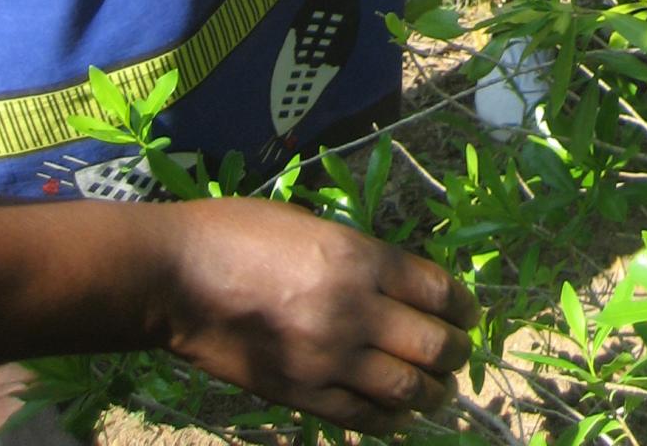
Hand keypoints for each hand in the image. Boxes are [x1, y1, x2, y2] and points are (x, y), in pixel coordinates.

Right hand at [156, 199, 477, 432]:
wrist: (177, 278)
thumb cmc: (242, 234)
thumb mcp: (315, 227)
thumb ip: (361, 258)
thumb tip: (400, 286)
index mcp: (359, 258)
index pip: (436, 290)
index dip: (462, 306)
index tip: (468, 315)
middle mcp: (353, 309)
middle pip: (430, 343)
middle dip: (455, 352)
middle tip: (460, 355)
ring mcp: (327, 357)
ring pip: (404, 387)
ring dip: (433, 391)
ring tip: (440, 391)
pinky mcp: (300, 393)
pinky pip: (361, 416)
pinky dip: (390, 420)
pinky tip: (402, 416)